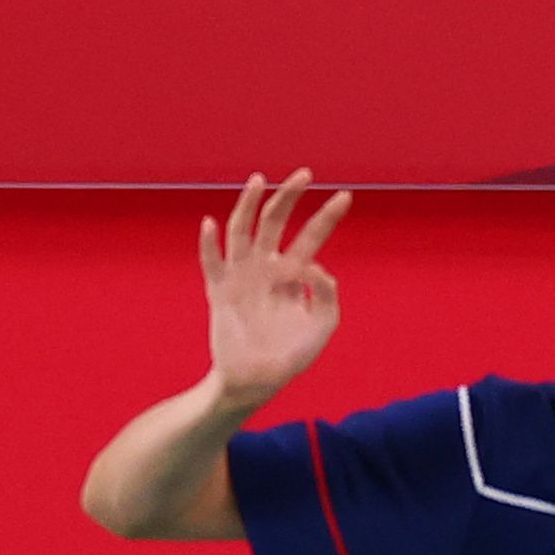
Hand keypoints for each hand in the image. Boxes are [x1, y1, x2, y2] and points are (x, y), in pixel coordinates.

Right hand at [200, 170, 350, 408]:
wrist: (258, 380)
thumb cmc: (292, 354)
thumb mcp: (323, 325)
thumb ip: (325, 295)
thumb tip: (314, 266)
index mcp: (292, 274)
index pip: (311, 237)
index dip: (327, 217)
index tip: (346, 196)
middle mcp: (265, 267)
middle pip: (276, 222)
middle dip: (289, 197)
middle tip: (305, 174)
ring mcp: (240, 276)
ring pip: (242, 231)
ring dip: (248, 205)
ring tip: (259, 180)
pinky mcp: (219, 291)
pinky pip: (211, 263)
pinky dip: (208, 244)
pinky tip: (209, 223)